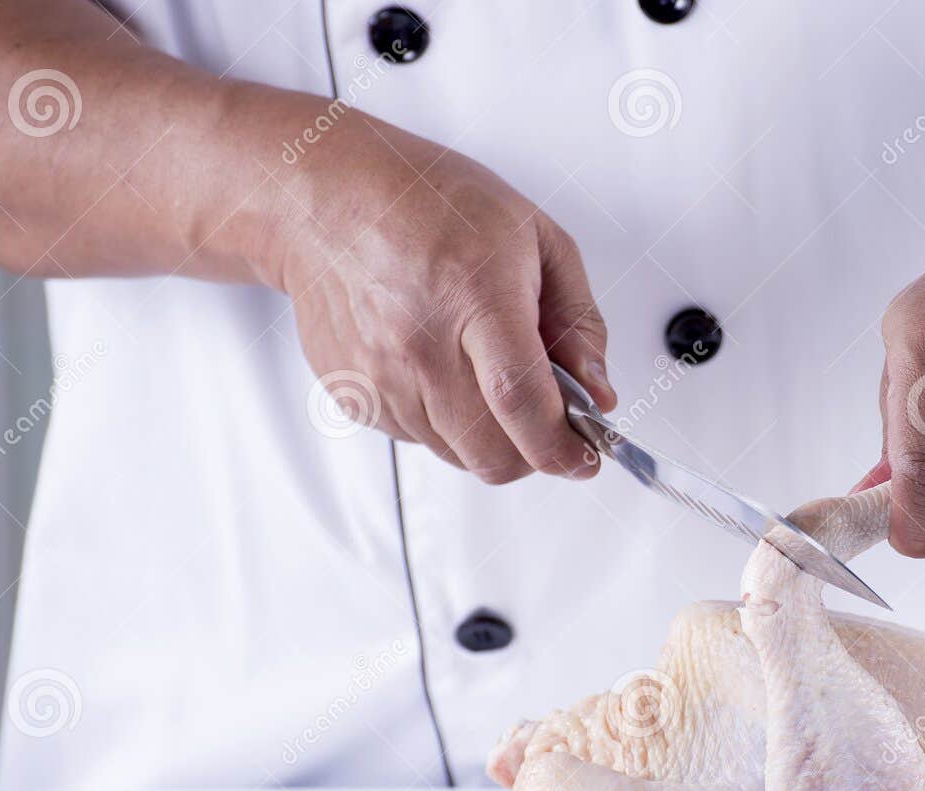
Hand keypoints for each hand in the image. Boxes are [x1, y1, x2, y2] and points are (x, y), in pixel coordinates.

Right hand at [273, 115, 611, 482]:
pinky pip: (418, 440)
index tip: (586, 457)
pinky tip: (442, 369)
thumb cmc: (429, 205)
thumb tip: (598, 392)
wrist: (326, 200)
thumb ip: (579, 322)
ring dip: (490, 437)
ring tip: (486, 374)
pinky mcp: (355, 395)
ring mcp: (381, 376)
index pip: (523, 403)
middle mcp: (421, 344)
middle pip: (493, 452)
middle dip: (535, 454)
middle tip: (548, 422)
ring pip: (458, 456)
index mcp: (475, 297)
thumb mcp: (536, 239)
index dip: (563, 447)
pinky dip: (446, 423)